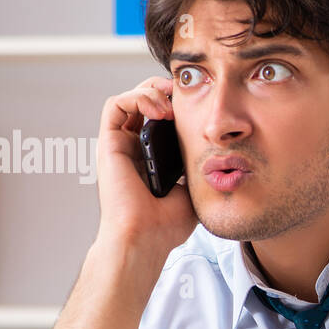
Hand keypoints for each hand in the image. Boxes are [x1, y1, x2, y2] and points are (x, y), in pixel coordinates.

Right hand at [94, 76, 198, 262]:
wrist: (146, 237)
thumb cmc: (167, 224)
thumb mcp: (194, 189)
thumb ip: (201, 167)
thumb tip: (220, 152)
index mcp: (154, 157)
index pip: (163, 118)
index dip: (179, 104)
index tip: (199, 106)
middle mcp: (135, 148)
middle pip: (146, 101)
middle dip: (165, 91)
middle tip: (184, 97)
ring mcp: (121, 145)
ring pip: (130, 98)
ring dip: (152, 91)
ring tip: (171, 105)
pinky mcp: (108, 144)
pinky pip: (115, 105)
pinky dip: (137, 97)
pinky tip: (159, 111)